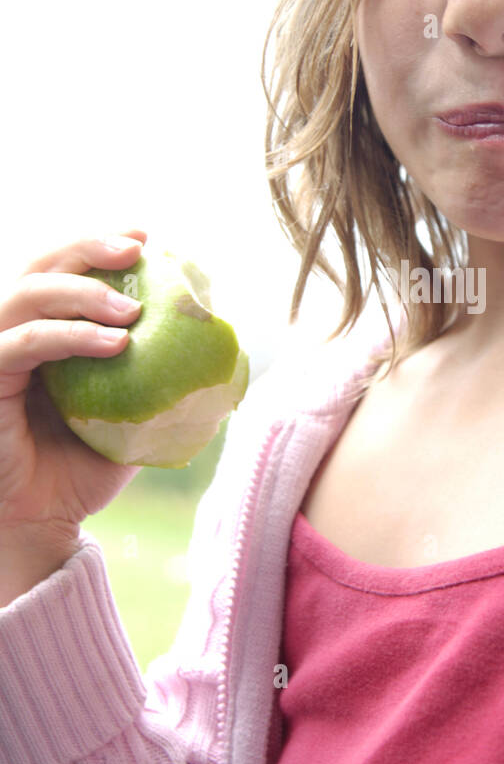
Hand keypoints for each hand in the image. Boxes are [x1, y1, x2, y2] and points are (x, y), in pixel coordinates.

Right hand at [0, 231, 147, 592]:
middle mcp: (9, 336)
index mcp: (40, 333)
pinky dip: (69, 336)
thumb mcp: (133, 415)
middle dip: (87, 247)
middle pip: (38, 267)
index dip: (95, 244)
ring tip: (133, 312)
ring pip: (25, 295)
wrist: (44, 526)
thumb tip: (221, 348)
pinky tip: (115, 343)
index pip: (59, 270)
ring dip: (83, 292)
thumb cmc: (83, 470)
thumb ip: (158, 376)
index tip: (144, 237)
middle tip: (137, 250)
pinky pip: (21, 344)